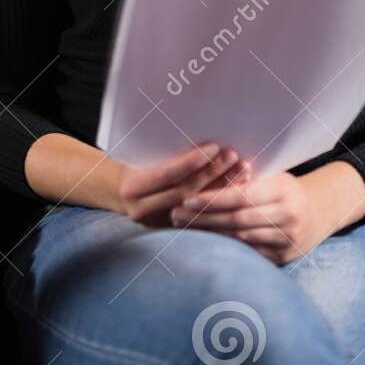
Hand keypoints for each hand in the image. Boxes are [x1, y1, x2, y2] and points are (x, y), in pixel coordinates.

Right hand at [115, 142, 249, 227]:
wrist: (121, 192)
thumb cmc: (133, 163)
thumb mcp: (138, 154)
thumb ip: (162, 152)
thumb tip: (199, 132)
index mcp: (132, 188)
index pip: (165, 175)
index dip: (190, 162)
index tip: (213, 147)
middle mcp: (142, 209)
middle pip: (185, 192)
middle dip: (212, 174)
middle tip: (233, 155)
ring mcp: (157, 224)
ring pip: (197, 207)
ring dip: (223, 188)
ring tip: (243, 170)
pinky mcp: (172, 232)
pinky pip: (202, 218)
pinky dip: (221, 204)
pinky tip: (240, 191)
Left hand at [170, 161, 364, 263]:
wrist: (322, 211)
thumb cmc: (286, 188)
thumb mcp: (272, 176)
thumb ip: (245, 179)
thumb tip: (204, 173)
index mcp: (283, 190)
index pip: (242, 196)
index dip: (213, 199)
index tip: (186, 199)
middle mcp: (287, 217)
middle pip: (237, 220)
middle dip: (203, 218)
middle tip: (176, 214)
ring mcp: (287, 240)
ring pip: (240, 240)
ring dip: (208, 235)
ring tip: (183, 228)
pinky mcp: (283, 257)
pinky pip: (248, 254)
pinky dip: (224, 248)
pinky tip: (204, 242)